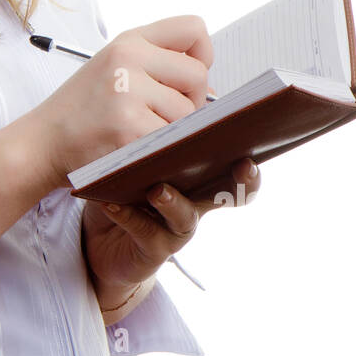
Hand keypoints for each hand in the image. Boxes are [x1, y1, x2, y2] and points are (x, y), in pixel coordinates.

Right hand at [30, 15, 214, 192]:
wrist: (43, 141)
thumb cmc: (84, 109)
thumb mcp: (114, 68)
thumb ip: (160, 66)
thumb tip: (212, 88)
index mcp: (129, 41)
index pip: (194, 28)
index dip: (202, 54)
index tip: (186, 79)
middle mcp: (128, 59)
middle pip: (198, 74)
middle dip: (192, 100)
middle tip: (164, 114)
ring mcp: (128, 92)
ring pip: (188, 112)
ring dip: (173, 129)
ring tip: (141, 132)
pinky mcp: (129, 128)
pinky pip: (172, 138)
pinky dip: (161, 148)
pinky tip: (137, 148)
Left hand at [81, 157, 260, 295]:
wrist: (102, 242)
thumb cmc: (124, 193)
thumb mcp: (139, 163)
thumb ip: (155, 143)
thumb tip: (171, 106)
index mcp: (197, 180)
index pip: (232, 172)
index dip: (250, 167)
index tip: (253, 149)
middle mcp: (194, 205)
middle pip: (227, 195)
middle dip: (240, 182)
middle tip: (243, 165)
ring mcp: (176, 230)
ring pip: (184, 215)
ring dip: (172, 200)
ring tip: (157, 189)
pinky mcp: (153, 249)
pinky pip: (144, 231)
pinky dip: (127, 215)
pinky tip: (112, 202)